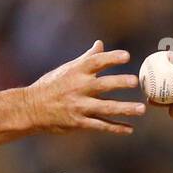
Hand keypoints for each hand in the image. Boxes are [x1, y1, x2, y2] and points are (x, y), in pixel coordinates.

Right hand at [25, 41, 146, 135]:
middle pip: (103, 84)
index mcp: (76, 72)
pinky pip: (101, 125)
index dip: (111, 58)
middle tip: (135, 82)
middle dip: (119, 83)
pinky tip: (130, 128)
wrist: (31, 108)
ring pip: (106, 108)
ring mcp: (79, 106)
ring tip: (141, 109)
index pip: (95, 62)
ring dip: (125, 108)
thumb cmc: (51, 86)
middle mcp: (79, 88)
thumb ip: (87, 58)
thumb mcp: (67, 69)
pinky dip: (116, 128)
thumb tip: (100, 44)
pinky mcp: (79, 122)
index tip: (126, 56)